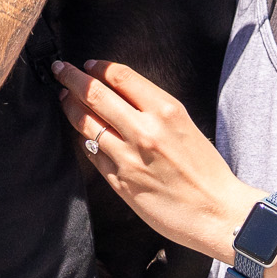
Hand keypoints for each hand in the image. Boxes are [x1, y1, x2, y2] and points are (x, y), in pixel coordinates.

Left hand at [53, 59, 258, 262]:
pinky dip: (85, 141)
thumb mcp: (184, 124)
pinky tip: (82, 134)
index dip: (98, 67)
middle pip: (95, 94)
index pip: (120, 76)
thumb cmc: (205, 169)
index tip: (87, 64)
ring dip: (71, 107)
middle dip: (71, 78)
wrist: (217, 212)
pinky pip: (92, 155)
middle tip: (60, 70)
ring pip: (86, 124)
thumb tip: (119, 92)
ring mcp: (128, 158)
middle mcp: (144, 131)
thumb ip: (153, 107)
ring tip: (64, 99)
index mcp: (165, 110)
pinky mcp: (120, 183)